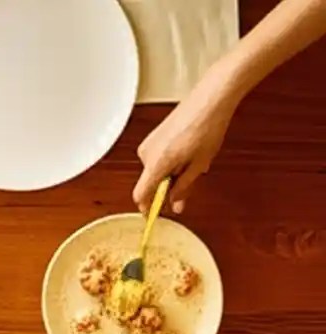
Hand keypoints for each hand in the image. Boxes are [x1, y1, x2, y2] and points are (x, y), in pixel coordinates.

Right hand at [133, 72, 240, 214]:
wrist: (210, 100)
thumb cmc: (206, 127)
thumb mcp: (199, 164)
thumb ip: (184, 187)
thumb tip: (176, 203)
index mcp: (156, 163)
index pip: (141, 194)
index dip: (147, 208)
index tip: (154, 215)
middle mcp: (146, 154)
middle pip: (149, 183)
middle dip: (166, 188)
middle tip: (188, 184)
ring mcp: (148, 144)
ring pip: (154, 170)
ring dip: (170, 174)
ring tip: (193, 162)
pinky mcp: (153, 137)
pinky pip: (156, 159)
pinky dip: (169, 163)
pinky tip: (187, 154)